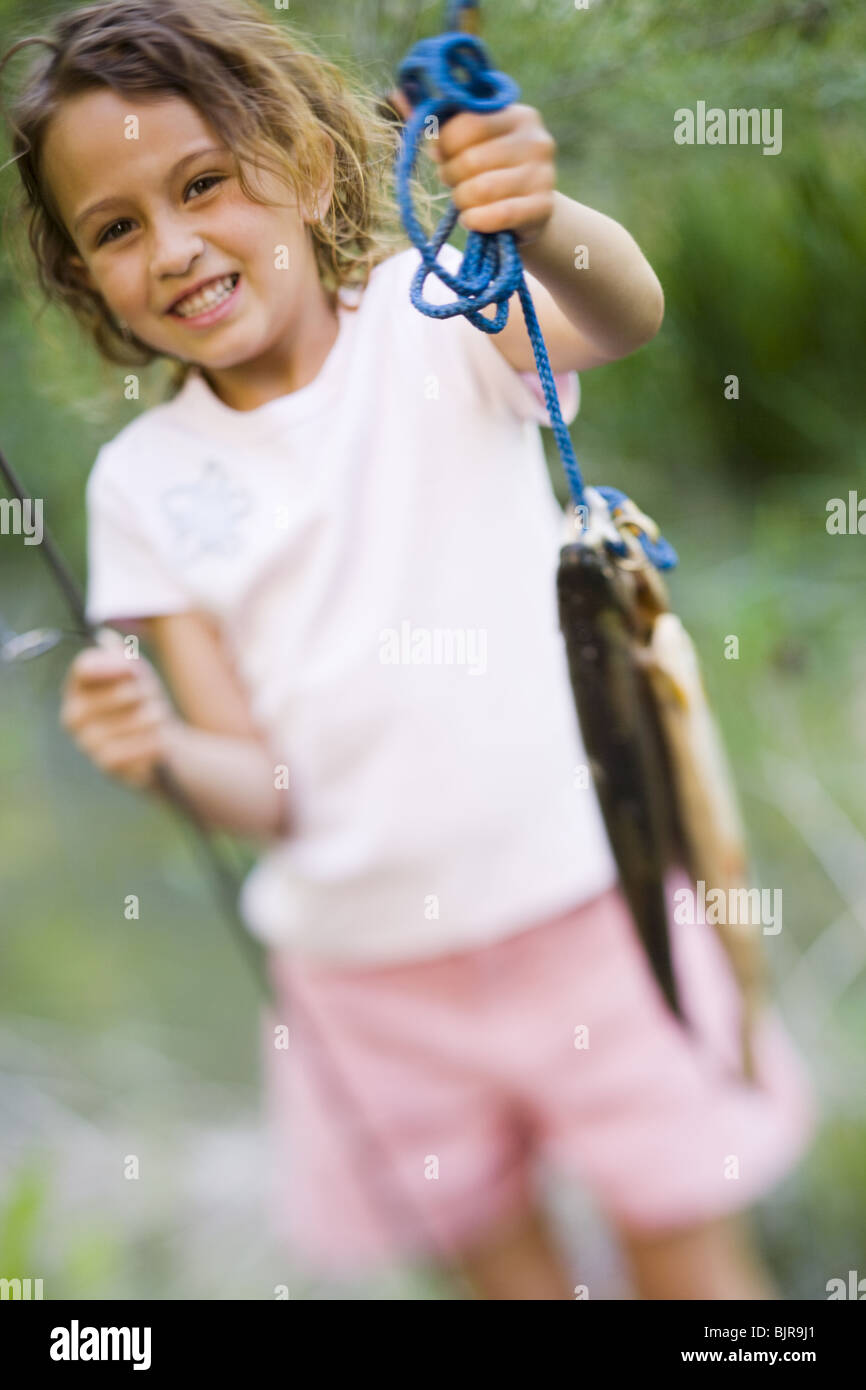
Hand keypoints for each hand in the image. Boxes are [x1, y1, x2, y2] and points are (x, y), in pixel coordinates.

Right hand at [60, 635, 178, 789]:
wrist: (159, 745)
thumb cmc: (143, 704)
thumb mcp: (136, 675)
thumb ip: (122, 657)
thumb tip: (105, 638)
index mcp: (76, 688)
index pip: (85, 667)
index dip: (114, 664)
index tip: (134, 668)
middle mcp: (73, 716)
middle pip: (121, 691)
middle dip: (146, 693)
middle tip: (150, 700)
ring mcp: (87, 742)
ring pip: (138, 719)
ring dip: (156, 717)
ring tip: (156, 721)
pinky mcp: (107, 765)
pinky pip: (141, 745)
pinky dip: (156, 740)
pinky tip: (156, 742)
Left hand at [425, 100, 556, 246]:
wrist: (529, 213)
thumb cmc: (491, 172)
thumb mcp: (469, 144)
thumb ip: (438, 124)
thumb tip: (395, 96)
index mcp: (519, 115)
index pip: (468, 124)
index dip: (445, 144)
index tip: (442, 154)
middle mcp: (537, 140)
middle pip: (471, 160)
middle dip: (451, 176)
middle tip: (453, 182)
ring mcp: (544, 175)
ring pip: (480, 190)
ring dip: (461, 201)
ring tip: (465, 202)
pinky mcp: (543, 207)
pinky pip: (498, 215)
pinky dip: (476, 220)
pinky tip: (473, 219)